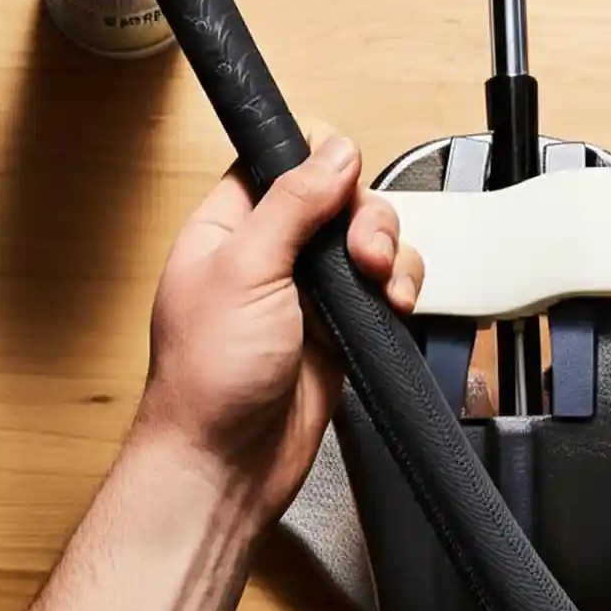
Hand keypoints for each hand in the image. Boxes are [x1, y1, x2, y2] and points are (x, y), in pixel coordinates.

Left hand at [137, 130, 423, 525]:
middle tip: (364, 253)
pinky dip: (401, 289)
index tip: (341, 189)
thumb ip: (292, 203)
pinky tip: (395, 307)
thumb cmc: (209, 376)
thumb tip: (335, 149)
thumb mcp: (245, 271)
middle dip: (366, 217)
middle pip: (341, 196)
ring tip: (383, 286)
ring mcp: (310, 290)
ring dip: (390, 253)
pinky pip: (385, 287)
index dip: (320, 162)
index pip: (282, 158)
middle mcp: (272, 250)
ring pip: (371, 240)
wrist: (229, 461)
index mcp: (230, 224)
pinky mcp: (343, 326)